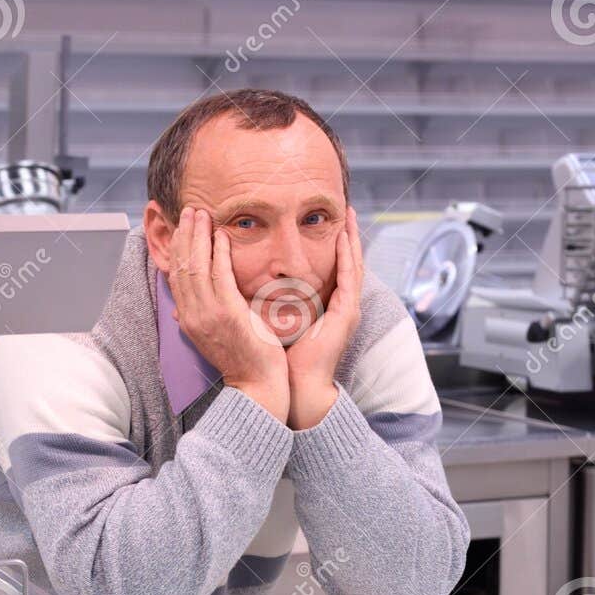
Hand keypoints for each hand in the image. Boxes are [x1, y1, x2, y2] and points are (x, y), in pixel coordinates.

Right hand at [168, 206, 289, 422]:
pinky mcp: (228, 313)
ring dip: (198, 236)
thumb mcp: (211, 339)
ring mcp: (208, 314)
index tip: (182, 228)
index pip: (176, 277)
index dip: (177, 249)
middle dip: (184, 235)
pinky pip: (219, 275)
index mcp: (187, 320)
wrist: (256, 385)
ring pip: (195, 266)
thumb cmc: (241, 361)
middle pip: (181, 266)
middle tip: (189, 211)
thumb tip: (180, 311)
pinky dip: (218, 253)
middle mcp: (192, 315)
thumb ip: (197, 320)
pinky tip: (221, 235)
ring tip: (202, 214)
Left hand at [286, 205, 363, 429]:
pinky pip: (349, 279)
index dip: (330, 244)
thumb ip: (269, 302)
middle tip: (345, 208)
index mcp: (323, 305)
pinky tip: (346, 238)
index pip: (330, 267)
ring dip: (352, 238)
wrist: (295, 385)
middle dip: (348, 234)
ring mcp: (347, 309)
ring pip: (353, 265)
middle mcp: (339, 304)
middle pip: (346, 261)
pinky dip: (349, 257)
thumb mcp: (274, 321)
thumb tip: (242, 287)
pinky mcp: (346, 314)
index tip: (326, 221)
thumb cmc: (281, 359)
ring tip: (350, 215)